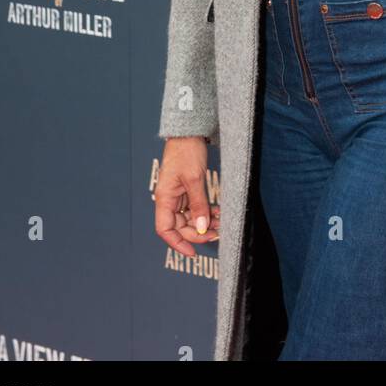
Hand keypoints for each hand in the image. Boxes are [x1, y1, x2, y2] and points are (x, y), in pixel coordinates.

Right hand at [154, 136, 219, 257]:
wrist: (189, 132)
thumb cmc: (186, 151)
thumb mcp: (194, 179)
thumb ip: (198, 205)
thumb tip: (200, 227)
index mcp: (164, 198)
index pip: (165, 229)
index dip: (177, 243)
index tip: (193, 252)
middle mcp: (169, 199)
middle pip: (179, 226)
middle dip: (197, 232)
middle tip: (216, 233)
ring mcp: (177, 195)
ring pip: (188, 218)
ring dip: (203, 222)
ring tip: (220, 222)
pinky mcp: (186, 189)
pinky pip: (194, 207)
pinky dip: (205, 212)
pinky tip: (217, 212)